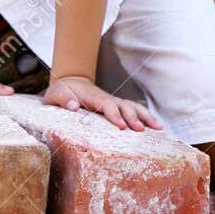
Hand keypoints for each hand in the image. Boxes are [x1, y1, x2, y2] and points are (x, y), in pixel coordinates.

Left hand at [43, 75, 163, 131]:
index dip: (114, 115)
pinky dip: (145, 116)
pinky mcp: (117, 106)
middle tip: (141, 130)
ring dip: (145, 116)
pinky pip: (134, 109)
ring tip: (159, 127)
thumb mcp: (56, 95)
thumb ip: (63, 100)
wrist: (69, 83)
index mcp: (93, 97)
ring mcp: (114, 101)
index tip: (121, 126)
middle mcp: (106, 98)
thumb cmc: (62, 92)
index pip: (106, 105)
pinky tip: (156, 126)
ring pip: (133, 106)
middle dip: (133, 118)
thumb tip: (73, 105)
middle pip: (124, 106)